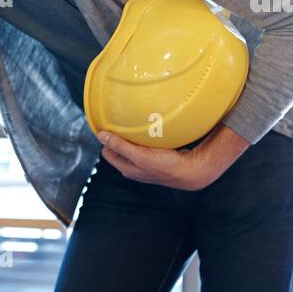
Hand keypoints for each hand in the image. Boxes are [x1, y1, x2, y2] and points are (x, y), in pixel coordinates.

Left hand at [96, 125, 248, 190]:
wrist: (191, 171)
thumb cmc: (165, 166)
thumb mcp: (139, 156)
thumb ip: (120, 146)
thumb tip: (101, 135)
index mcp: (127, 168)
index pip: (108, 150)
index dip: (107, 138)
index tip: (107, 124)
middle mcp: (135, 167)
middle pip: (119, 147)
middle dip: (118, 136)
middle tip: (121, 120)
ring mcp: (146, 162)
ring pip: (133, 145)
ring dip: (132, 135)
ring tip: (134, 122)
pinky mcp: (157, 157)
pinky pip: (146, 143)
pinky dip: (145, 136)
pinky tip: (150, 128)